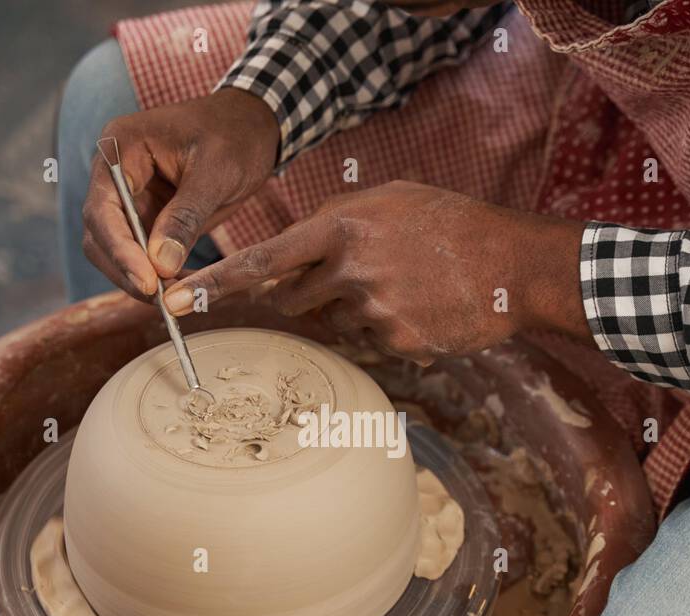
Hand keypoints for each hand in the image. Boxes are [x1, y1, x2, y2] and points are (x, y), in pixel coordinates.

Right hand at [82, 89, 279, 298]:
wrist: (251, 126)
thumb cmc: (236, 135)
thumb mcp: (216, 172)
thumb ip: (186, 216)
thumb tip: (159, 264)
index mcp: (121, 148)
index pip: (102, 208)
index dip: (120, 250)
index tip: (147, 282)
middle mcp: (114, 173)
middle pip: (100, 234)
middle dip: (126, 270)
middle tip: (160, 302)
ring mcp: (128, 195)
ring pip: (115, 249)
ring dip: (139, 278)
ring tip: (174, 299)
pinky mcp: (145, 215)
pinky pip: (141, 252)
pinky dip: (157, 274)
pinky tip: (182, 287)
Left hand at [161, 180, 587, 361]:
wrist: (516, 265)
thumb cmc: (454, 225)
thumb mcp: (391, 199)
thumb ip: (338, 218)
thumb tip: (300, 244)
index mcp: (341, 227)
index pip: (262, 260)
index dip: (216, 283)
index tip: (174, 300)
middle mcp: (349, 269)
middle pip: (294, 297)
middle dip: (309, 293)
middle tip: (357, 277)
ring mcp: (372, 310)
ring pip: (335, 321)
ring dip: (356, 309)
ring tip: (407, 286)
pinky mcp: (396, 342)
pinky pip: (370, 341)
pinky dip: (388, 329)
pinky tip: (423, 307)